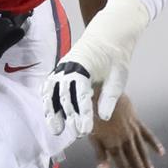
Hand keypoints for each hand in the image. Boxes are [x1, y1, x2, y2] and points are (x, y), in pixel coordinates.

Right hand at [44, 0, 149, 138]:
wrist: (109, 33)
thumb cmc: (115, 55)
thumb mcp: (119, 76)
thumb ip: (110, 96)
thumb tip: (104, 117)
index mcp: (84, 65)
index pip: (80, 94)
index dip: (82, 114)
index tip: (86, 130)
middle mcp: (68, 66)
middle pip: (64, 96)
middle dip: (70, 117)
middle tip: (79, 134)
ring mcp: (62, 67)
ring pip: (51, 92)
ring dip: (53, 112)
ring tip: (57, 130)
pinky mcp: (60, 70)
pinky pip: (50, 87)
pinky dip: (48, 101)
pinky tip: (51, 115)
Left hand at [88, 93, 163, 167]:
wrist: (102, 93)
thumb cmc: (93, 116)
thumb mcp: (93, 136)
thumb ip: (100, 155)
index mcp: (113, 144)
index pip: (123, 165)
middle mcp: (125, 139)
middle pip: (135, 160)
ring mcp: (133, 131)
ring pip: (142, 150)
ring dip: (148, 164)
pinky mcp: (137, 122)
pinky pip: (148, 135)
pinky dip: (155, 144)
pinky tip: (161, 153)